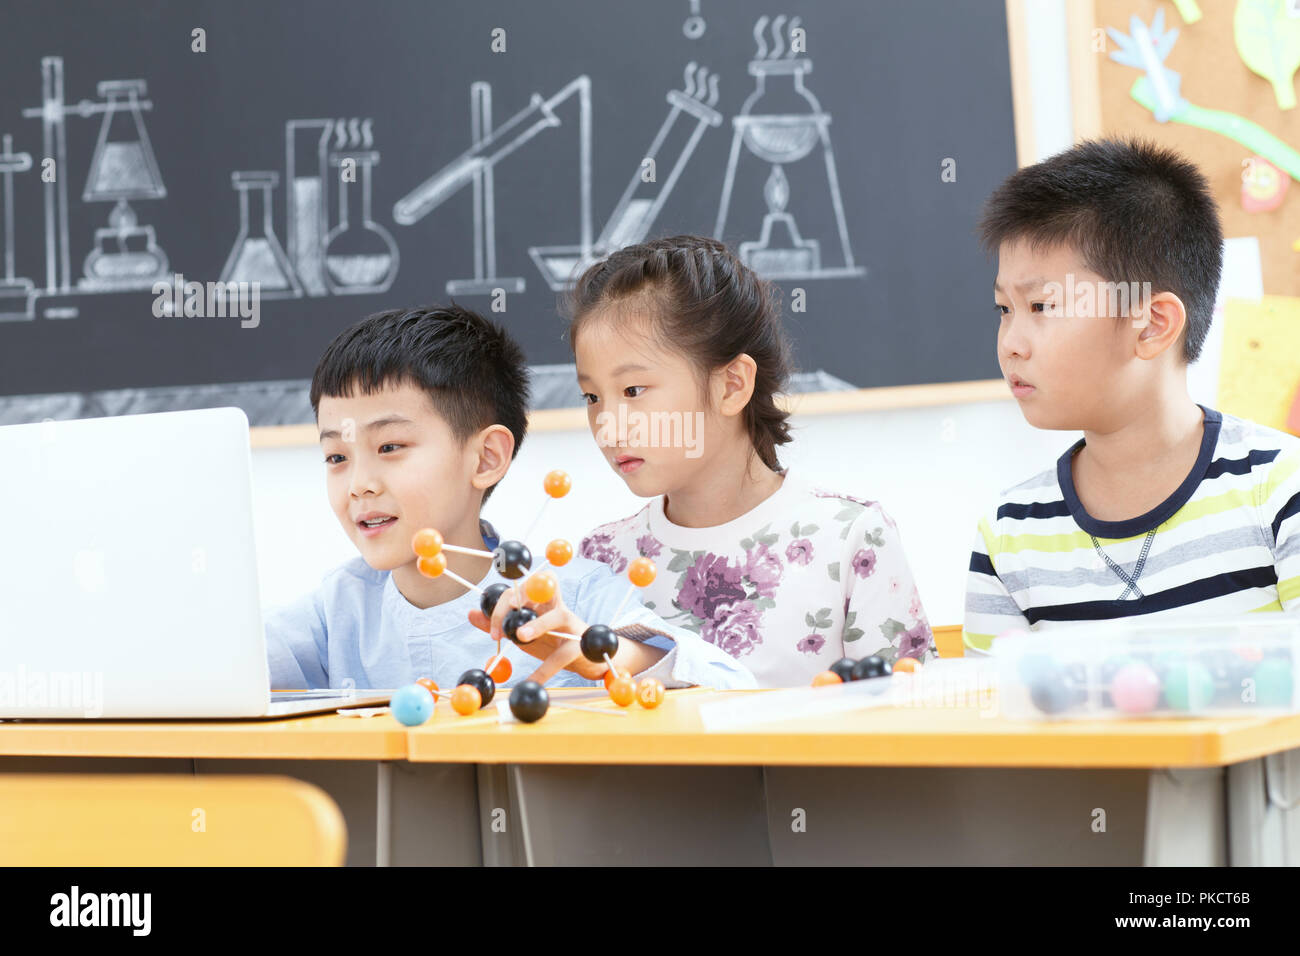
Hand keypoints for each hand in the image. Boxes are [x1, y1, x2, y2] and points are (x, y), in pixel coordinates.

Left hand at [467, 582, 607, 682]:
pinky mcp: (579, 646)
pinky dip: (544, 671)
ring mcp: (572, 625)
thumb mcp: (524, 631)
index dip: (504, 600)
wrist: (589, 659)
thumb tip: (471, 613)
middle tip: (501, 625)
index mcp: (542, 600)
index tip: (493, 626)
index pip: (521, 586)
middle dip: (514, 601)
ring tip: (520, 637)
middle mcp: (558, 606)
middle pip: (537, 590)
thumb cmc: (553, 641)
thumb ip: (499, 622)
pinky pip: (560, 657)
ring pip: (556, 617)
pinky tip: (530, 682)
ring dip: (538, 625)